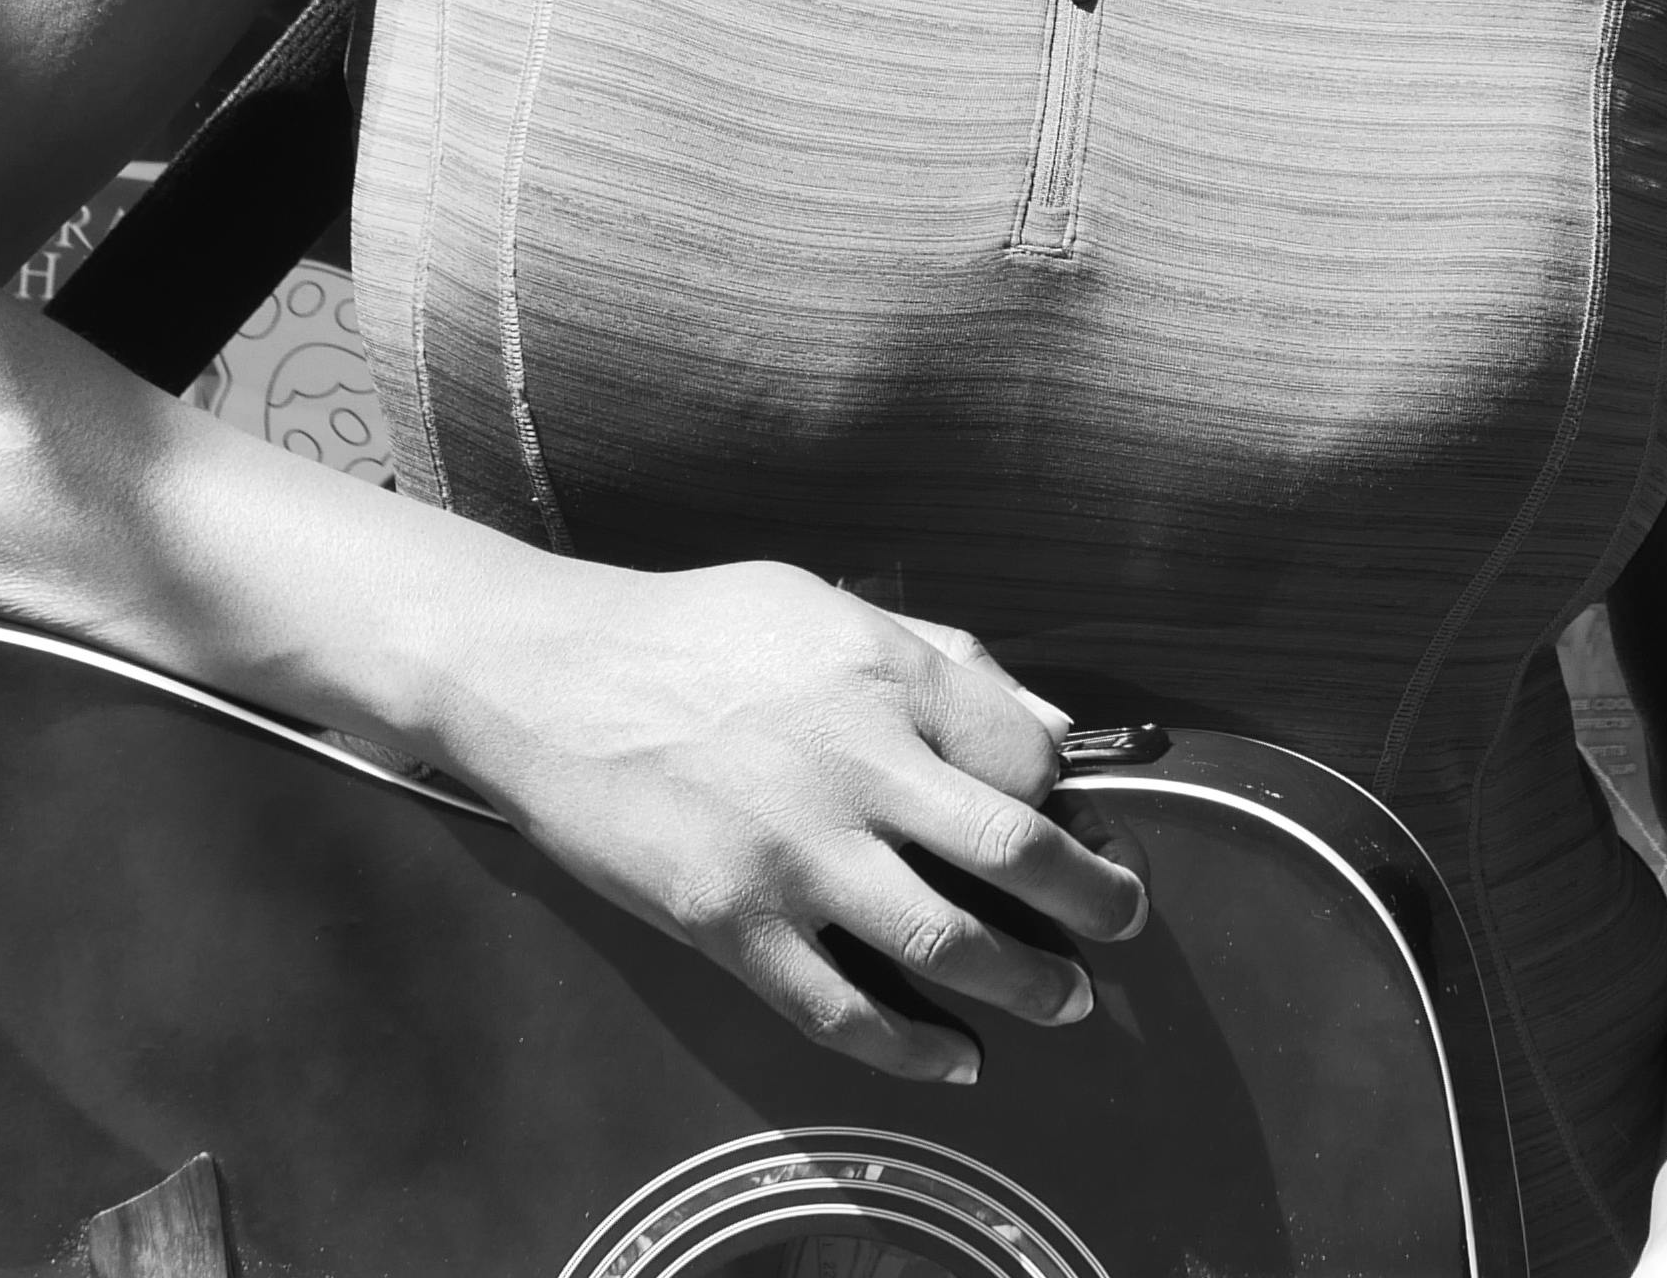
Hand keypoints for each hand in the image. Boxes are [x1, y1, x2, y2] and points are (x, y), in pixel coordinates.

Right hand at [424, 555, 1146, 1086]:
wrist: (545, 679)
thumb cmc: (690, 632)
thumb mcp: (823, 604)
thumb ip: (943, 658)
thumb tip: (1051, 723)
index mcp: (882, 673)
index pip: (1026, 752)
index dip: (1068, 796)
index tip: (1079, 822)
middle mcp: (852, 764)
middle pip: (1013, 849)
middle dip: (1092, 900)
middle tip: (1121, 920)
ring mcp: (792, 852)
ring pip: (946, 942)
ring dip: (1026, 984)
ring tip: (1062, 1000)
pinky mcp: (730, 923)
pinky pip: (842, 1011)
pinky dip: (913, 1050)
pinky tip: (955, 1061)